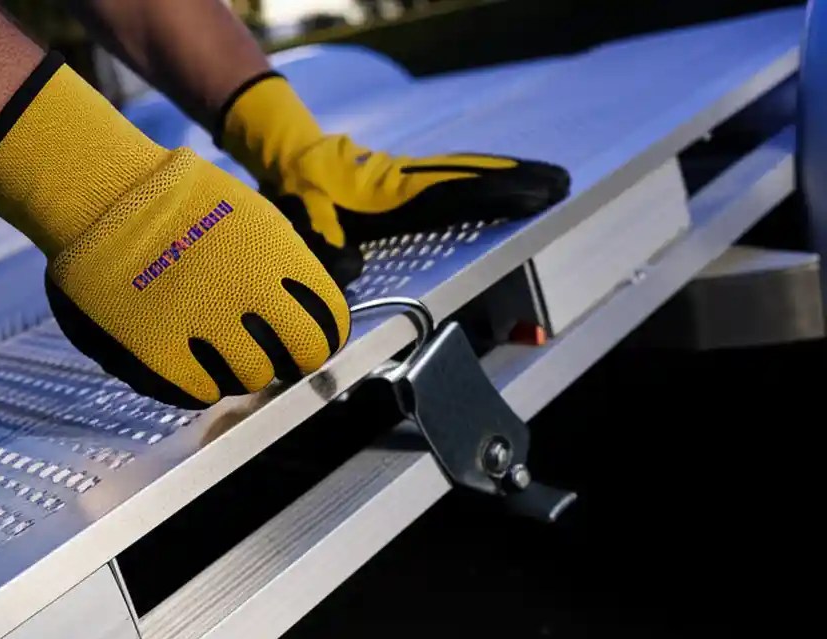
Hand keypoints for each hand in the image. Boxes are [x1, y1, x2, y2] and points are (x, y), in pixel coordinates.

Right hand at [45, 147, 350, 408]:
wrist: (109, 196)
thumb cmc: (182, 203)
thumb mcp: (254, 215)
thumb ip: (288, 263)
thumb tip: (311, 308)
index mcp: (279, 256)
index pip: (330, 319)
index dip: (323, 336)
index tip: (310, 339)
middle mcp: (251, 293)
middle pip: (301, 355)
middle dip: (293, 359)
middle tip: (275, 356)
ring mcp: (205, 324)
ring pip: (253, 377)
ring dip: (246, 370)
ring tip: (226, 355)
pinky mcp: (162, 350)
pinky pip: (202, 392)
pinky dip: (205, 385)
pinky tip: (196, 367)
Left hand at [264, 135, 570, 286]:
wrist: (290, 158)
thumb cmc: (297, 197)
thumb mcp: (300, 223)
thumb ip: (321, 246)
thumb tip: (349, 269)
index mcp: (387, 195)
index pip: (451, 194)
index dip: (494, 195)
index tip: (534, 196)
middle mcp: (407, 181)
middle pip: (471, 177)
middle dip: (517, 181)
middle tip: (561, 185)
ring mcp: (410, 176)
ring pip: (468, 172)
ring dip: (509, 175)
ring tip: (551, 180)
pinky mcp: (410, 178)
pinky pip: (457, 174)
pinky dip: (488, 175)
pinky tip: (508, 181)